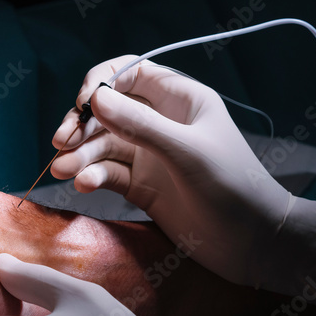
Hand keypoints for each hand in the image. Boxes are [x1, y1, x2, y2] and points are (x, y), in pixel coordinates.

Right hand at [50, 57, 315, 306]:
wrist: (254, 243)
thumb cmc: (233, 187)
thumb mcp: (187, 151)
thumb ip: (140, 125)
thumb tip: (95, 99)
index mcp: (181, 100)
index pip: (130, 72)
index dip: (101, 82)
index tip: (83, 104)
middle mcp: (163, 122)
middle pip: (109, 110)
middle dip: (82, 123)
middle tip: (61, 143)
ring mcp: (152, 155)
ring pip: (104, 144)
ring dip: (81, 154)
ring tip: (62, 171)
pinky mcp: (144, 187)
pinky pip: (109, 173)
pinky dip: (93, 176)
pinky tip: (85, 184)